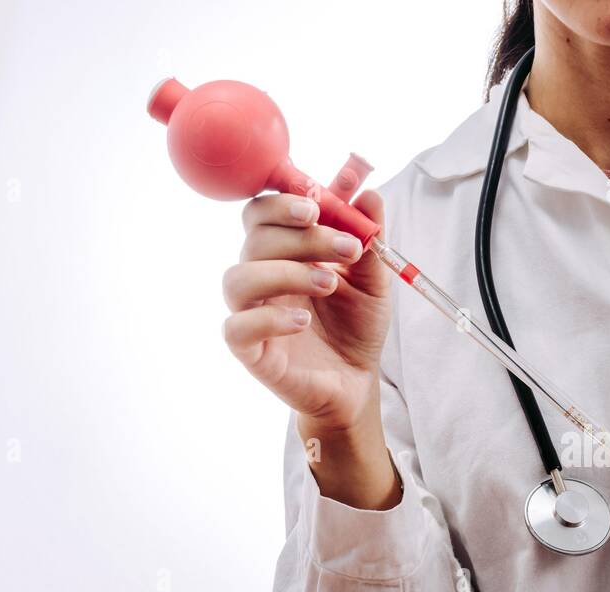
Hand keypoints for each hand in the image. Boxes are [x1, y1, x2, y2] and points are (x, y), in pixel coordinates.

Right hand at [222, 191, 390, 432]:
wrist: (357, 381)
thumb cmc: (355, 327)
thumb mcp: (373, 280)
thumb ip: (369, 238)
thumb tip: (368, 192)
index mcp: (283, 252)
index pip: (263, 211)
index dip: (283, 198)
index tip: (320, 201)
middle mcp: (261, 276)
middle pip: (256, 237)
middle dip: (304, 236)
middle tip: (347, 247)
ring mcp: (251, 312)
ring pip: (239, 277)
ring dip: (287, 272)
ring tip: (329, 285)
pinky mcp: (250, 350)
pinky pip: (237, 326)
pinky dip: (269, 319)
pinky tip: (303, 321)